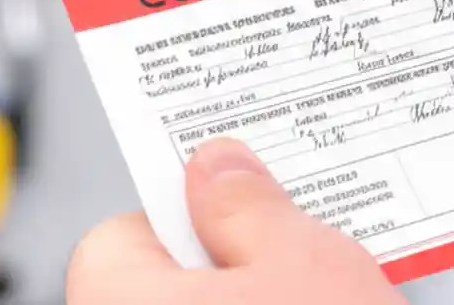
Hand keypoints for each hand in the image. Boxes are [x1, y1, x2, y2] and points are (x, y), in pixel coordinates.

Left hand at [67, 138, 406, 304]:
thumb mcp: (299, 259)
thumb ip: (250, 203)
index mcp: (119, 301)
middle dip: (237, 246)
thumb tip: (218, 164)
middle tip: (298, 236)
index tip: (241, 189)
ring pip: (215, 302)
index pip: (124, 229)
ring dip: (265, 285)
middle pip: (172, 271)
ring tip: (328, 282)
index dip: (189, 204)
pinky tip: (334, 302)